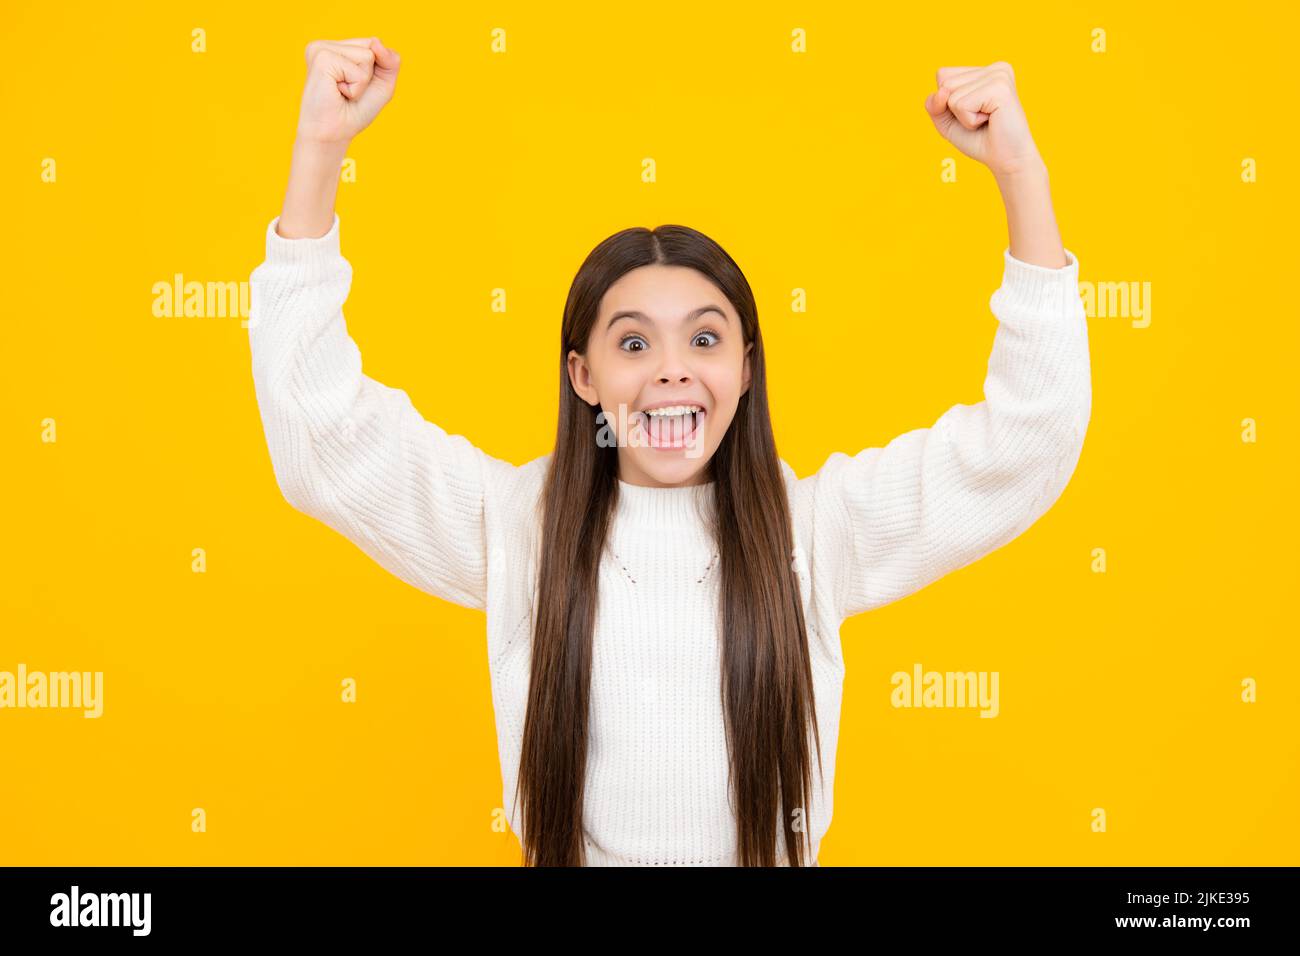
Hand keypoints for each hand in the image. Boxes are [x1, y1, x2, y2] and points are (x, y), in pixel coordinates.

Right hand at [294, 37, 400, 146]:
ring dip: (362, 81)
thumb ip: (390, 60)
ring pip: (367, 55)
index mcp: (338, 47)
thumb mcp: (382, 84)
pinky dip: (355, 87)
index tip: (356, 86)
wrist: (333, 134)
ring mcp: (321, 49)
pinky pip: (358, 69)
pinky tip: (337, 92)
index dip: (376, 71)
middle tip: (348, 91)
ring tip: (342, 92)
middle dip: (369, 75)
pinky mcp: (321, 57)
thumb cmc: (355, 111)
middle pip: (372, 46)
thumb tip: (376, 42)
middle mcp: (328, 45)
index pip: (374, 44)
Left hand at [923, 62, 1042, 178]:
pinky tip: (990, 120)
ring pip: (951, 94)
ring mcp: (999, 74)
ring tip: (986, 120)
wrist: (1007, 160)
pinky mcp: (1000, 87)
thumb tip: (942, 91)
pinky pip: (961, 104)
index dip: (946, 102)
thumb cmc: (979, 140)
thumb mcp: (947, 121)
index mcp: (985, 70)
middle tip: (980, 120)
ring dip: (962, 117)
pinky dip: (968, 121)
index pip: (943, 75)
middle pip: (944, 83)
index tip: (972, 113)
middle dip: (954, 110)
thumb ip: (934, 104)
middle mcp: (996, 68)